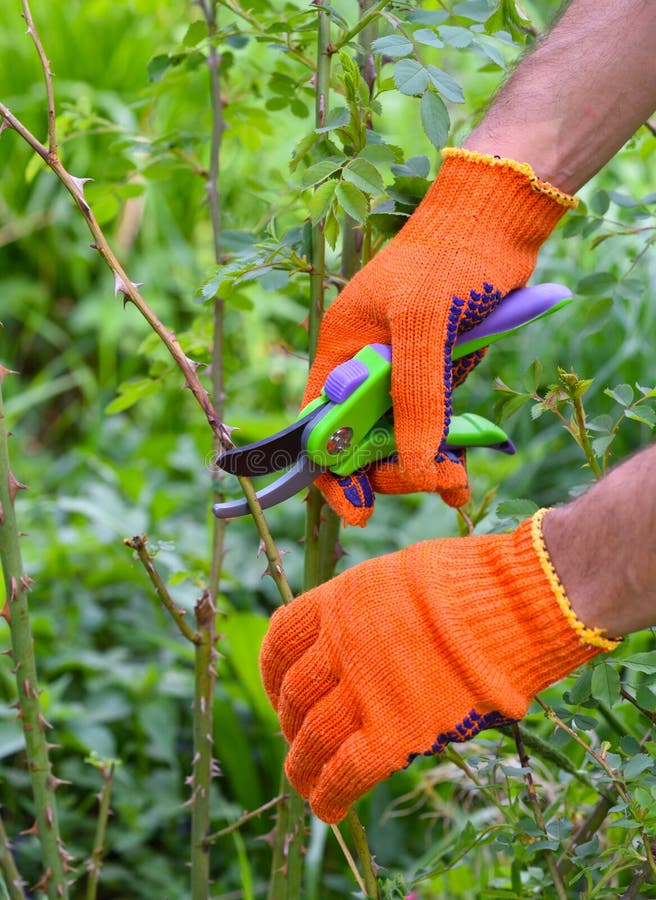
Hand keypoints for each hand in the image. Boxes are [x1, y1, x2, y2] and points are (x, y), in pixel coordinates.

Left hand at [259, 510, 616, 822]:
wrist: (519, 602)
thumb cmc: (474, 582)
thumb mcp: (401, 574)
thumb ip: (369, 608)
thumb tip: (359, 640)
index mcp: (341, 599)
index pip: (282, 639)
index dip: (272, 671)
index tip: (280, 689)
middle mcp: (342, 643)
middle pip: (294, 693)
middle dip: (290, 722)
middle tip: (297, 739)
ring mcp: (366, 688)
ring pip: (312, 737)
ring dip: (302, 765)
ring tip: (303, 782)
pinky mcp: (398, 731)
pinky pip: (348, 771)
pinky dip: (331, 793)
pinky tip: (328, 807)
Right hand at [305, 149, 575, 525]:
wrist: (498, 222)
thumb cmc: (448, 259)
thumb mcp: (422, 325)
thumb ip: (415, 395)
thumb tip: (412, 466)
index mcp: (341, 353)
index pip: (321, 427)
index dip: (333, 472)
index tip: (359, 509)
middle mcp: (367, 370)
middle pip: (364, 443)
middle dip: (393, 471)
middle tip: (434, 483)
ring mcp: (405, 375)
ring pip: (404, 440)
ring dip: (426, 467)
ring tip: (456, 481)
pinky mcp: (441, 376)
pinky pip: (436, 427)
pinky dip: (448, 452)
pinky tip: (462, 474)